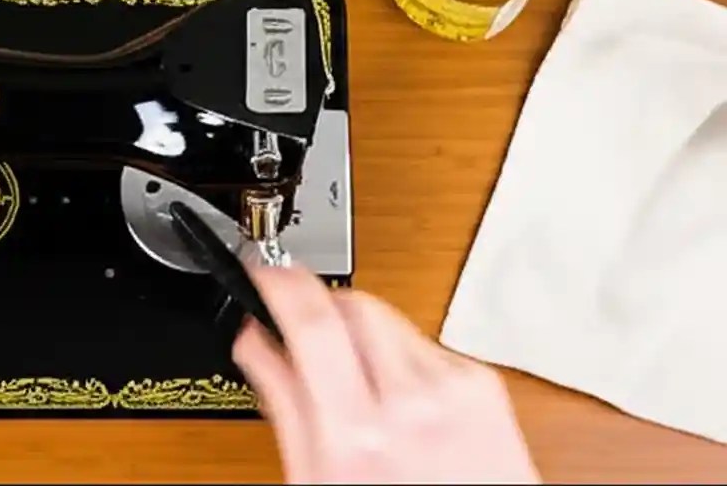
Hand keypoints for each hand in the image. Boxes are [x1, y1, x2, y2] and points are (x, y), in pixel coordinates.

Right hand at [234, 267, 538, 483]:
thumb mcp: (314, 475)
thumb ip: (283, 401)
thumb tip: (254, 340)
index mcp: (354, 432)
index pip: (312, 321)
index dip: (280, 280)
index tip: (265, 268)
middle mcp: (408, 401)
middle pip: (351, 304)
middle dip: (319, 303)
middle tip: (303, 321)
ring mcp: (450, 386)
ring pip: (387, 316)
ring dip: (361, 329)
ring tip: (358, 377)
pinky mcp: (479, 380)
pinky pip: (425, 339)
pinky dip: (402, 353)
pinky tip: (401, 392)